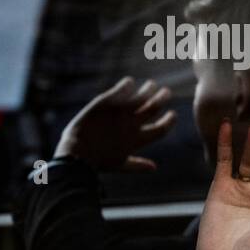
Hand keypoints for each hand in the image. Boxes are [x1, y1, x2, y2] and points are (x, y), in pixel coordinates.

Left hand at [54, 76, 176, 171]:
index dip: (169, 121)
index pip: (162, 128)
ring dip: (149, 89)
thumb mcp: (120, 165)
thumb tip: (154, 168)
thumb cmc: (97, 162)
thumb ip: (138, 165)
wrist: (77, 155)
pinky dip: (127, 85)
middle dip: (162, 98)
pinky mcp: (106, 104)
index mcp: (138, 140)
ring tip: (152, 84)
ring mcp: (119, 113)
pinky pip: (121, 91)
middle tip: (166, 92)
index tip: (172, 114)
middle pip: (153, 108)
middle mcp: (132, 125)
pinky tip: (129, 81)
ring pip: (140, 97)